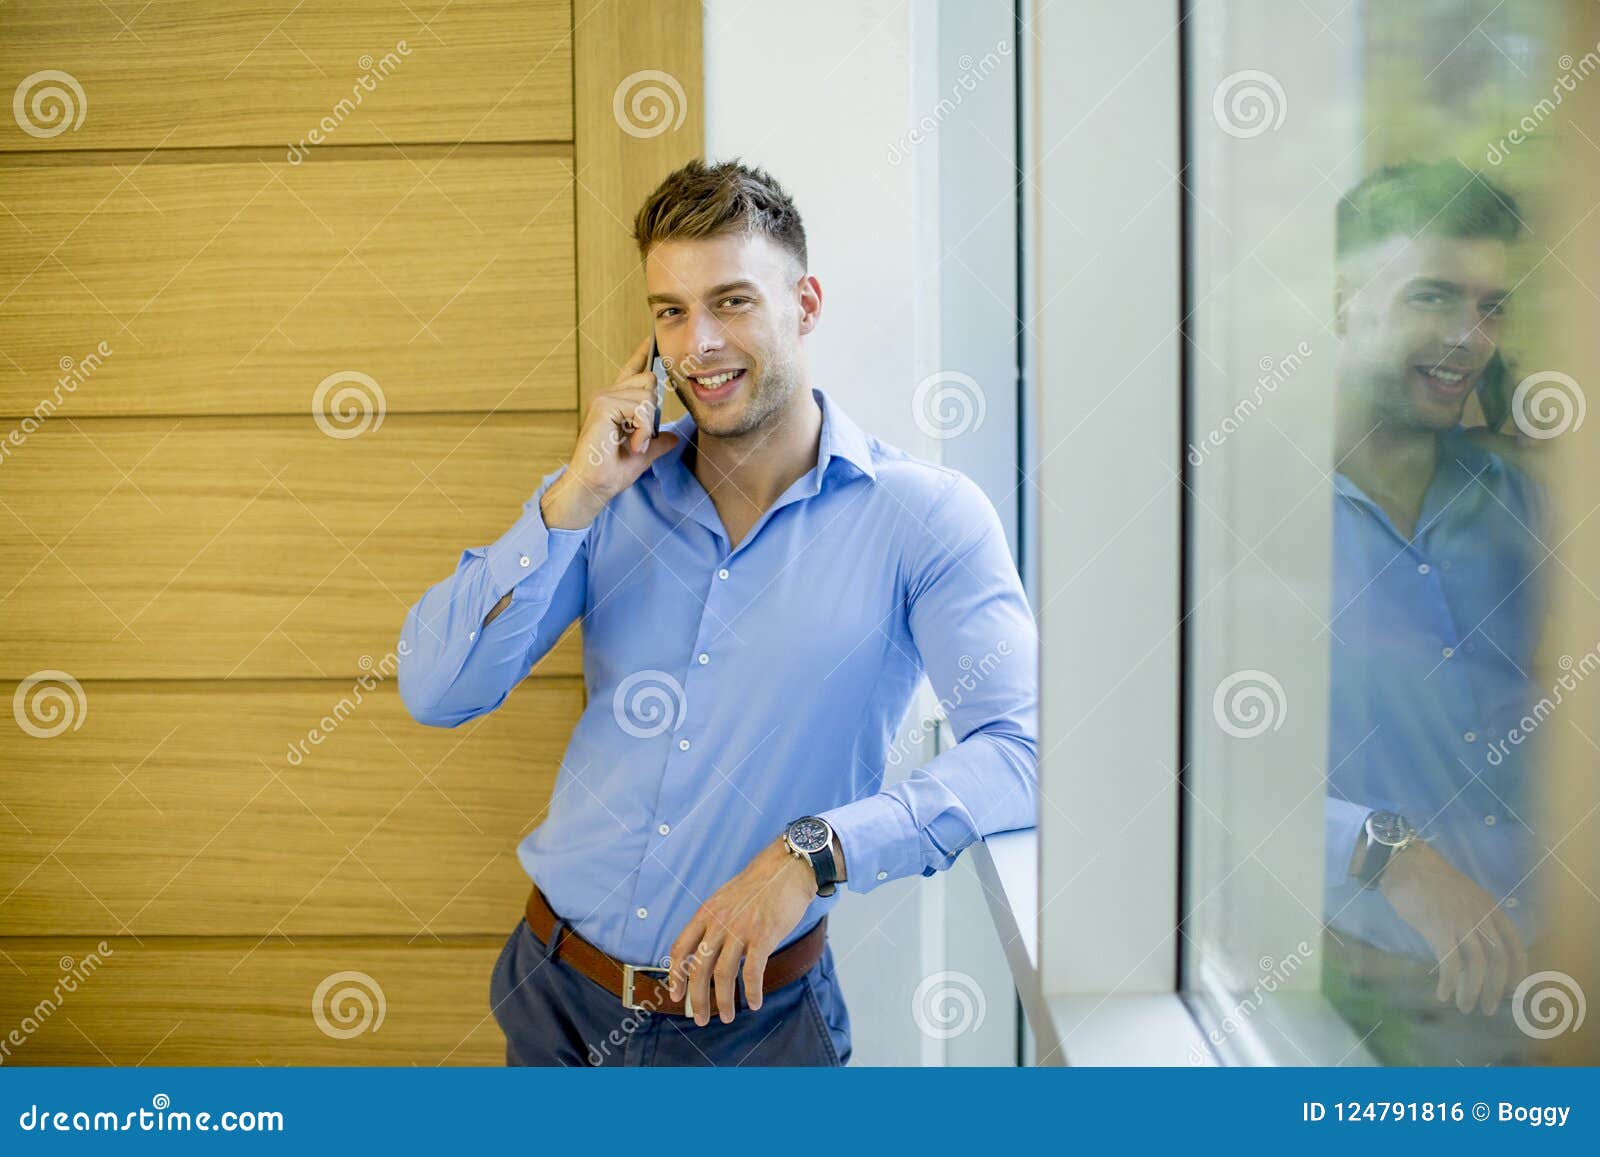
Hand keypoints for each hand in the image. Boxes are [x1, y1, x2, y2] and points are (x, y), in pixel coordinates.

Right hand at [542, 335, 678, 529]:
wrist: (593, 486)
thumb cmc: (611, 473)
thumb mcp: (643, 454)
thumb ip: (658, 441)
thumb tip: (674, 438)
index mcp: (616, 403)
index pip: (631, 371)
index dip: (642, 354)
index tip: (652, 338)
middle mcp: (607, 395)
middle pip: (648, 382)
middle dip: (652, 412)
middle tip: (639, 439)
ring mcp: (603, 398)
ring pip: (646, 396)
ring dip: (647, 425)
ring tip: (634, 444)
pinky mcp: (603, 405)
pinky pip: (640, 408)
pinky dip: (643, 429)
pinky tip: (633, 444)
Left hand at [666, 836, 817, 1025]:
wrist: (787, 868)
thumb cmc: (759, 885)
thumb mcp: (725, 898)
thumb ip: (714, 921)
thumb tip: (706, 949)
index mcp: (706, 913)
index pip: (680, 948)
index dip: (675, 976)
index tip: (676, 995)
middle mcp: (719, 922)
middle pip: (699, 968)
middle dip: (697, 999)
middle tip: (699, 1018)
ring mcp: (741, 929)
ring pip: (724, 975)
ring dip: (724, 1001)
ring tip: (727, 1016)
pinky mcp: (763, 936)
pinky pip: (753, 972)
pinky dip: (752, 992)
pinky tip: (754, 1002)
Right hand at [1378, 839, 1528, 1014]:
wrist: (1404, 863)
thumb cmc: (1428, 879)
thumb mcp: (1463, 894)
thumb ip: (1474, 916)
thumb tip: (1476, 946)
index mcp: (1489, 907)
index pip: (1515, 944)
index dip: (1518, 971)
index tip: (1514, 991)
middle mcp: (1481, 916)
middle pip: (1499, 960)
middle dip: (1497, 989)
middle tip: (1489, 1008)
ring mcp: (1460, 922)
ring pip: (1478, 966)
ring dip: (1473, 991)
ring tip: (1465, 1007)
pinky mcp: (1438, 928)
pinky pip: (1450, 963)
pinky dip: (1450, 983)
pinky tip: (1443, 994)